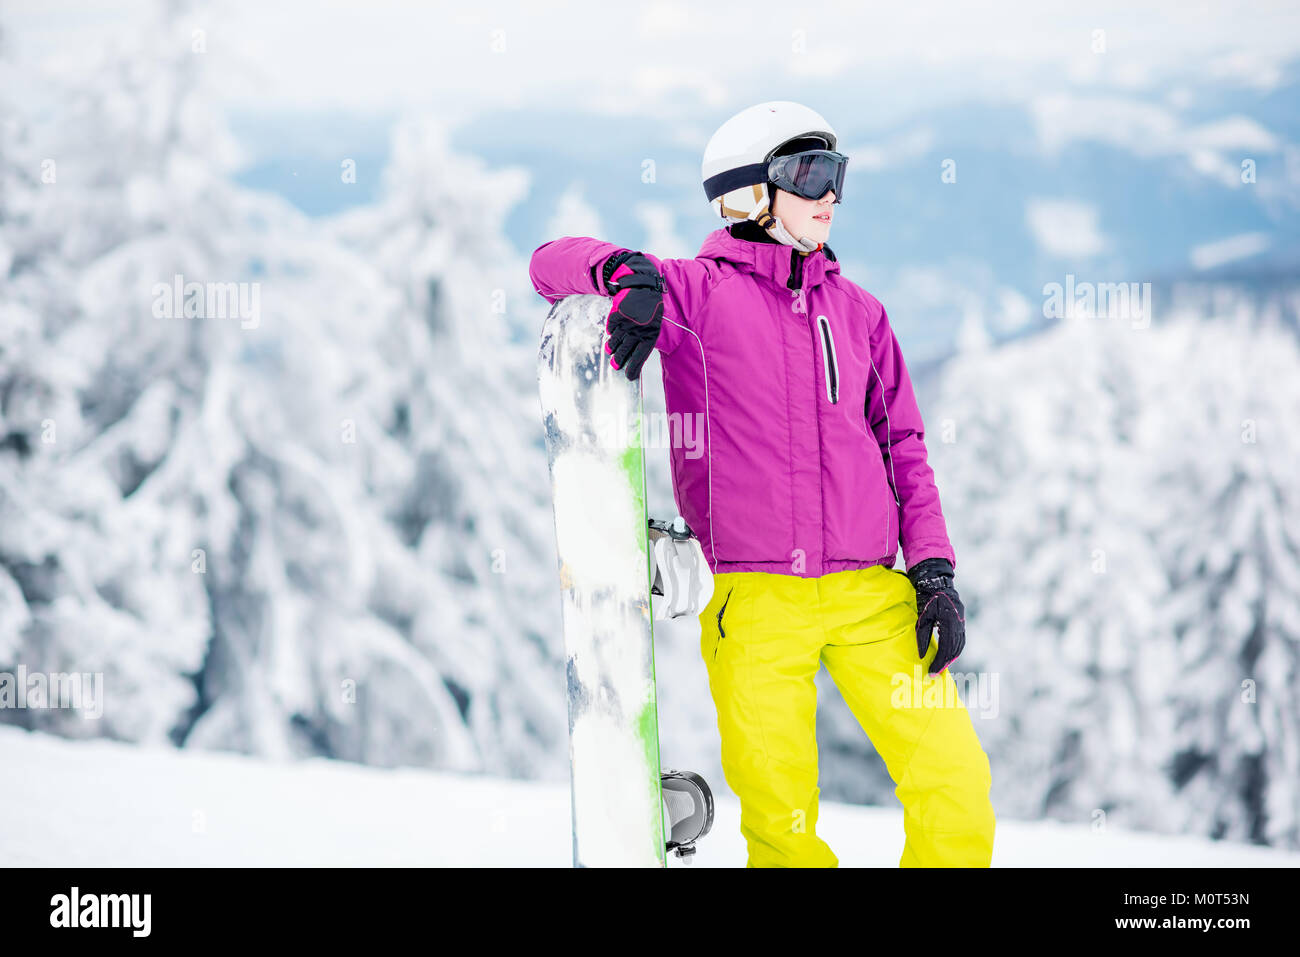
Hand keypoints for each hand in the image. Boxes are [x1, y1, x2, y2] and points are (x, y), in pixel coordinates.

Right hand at [601, 250, 663, 379]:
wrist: (643, 287)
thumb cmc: (651, 309)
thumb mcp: (653, 325)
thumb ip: (645, 340)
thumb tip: (633, 355)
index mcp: (649, 336)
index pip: (639, 358)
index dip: (633, 369)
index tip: (629, 377)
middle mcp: (637, 332)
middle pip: (624, 352)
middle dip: (619, 360)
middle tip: (615, 365)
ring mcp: (626, 324)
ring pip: (615, 341)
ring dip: (612, 347)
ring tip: (611, 351)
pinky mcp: (617, 316)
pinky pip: (611, 328)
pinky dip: (611, 332)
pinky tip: (612, 333)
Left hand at [907, 558, 964, 675]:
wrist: (937, 583)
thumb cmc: (927, 598)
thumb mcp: (922, 617)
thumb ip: (923, 636)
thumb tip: (922, 656)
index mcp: (949, 622)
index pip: (946, 649)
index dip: (939, 663)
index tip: (932, 673)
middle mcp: (959, 624)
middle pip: (955, 650)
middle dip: (945, 663)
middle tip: (935, 674)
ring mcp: (962, 622)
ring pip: (959, 646)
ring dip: (950, 658)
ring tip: (940, 668)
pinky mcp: (961, 621)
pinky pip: (960, 640)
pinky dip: (954, 650)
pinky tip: (946, 656)